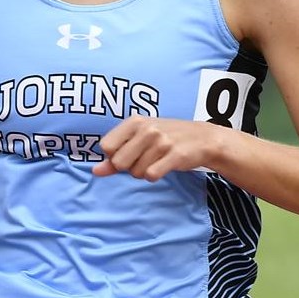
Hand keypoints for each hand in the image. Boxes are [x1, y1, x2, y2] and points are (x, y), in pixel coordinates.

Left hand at [94, 118, 220, 180]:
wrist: (203, 138)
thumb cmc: (166, 138)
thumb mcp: (139, 139)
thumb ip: (114, 156)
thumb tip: (95, 171)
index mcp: (134, 121)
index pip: (106, 146)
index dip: (114, 155)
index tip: (128, 152)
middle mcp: (146, 129)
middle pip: (119, 162)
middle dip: (129, 167)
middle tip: (144, 158)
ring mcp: (161, 142)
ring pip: (135, 172)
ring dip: (144, 172)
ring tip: (157, 160)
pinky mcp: (174, 156)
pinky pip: (151, 176)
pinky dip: (155, 175)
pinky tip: (164, 166)